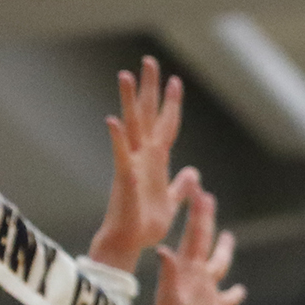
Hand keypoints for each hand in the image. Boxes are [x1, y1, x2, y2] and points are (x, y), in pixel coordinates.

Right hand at [89, 56, 192, 270]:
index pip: (166, 125)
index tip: (175, 80)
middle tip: (150, 61)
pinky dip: (117, 138)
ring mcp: (132, 165)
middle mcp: (143, 157)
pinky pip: (120, 155)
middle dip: (149, 89)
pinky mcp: (124, 179)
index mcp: (156, 161)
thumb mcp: (172, 201)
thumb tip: (192, 172)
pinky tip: (112, 120)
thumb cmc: (146, 225)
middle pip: (147, 115)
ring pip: (132, 126)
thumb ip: (182, 185)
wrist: (130, 243)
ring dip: (129, 101)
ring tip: (125, 74)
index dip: (170, 103)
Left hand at [153, 181, 245, 304]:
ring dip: (224, 251)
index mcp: (188, 269)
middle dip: (206, 220)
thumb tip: (163, 250)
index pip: (195, 235)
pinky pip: (227, 299)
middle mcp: (197, 276)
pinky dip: (234, 294)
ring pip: (219, 266)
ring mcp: (205, 292)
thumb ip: (169, 274)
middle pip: (205, 242)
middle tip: (208, 197)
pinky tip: (241, 290)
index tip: (200, 190)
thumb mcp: (169, 298)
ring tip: (229, 237)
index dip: (198, 213)